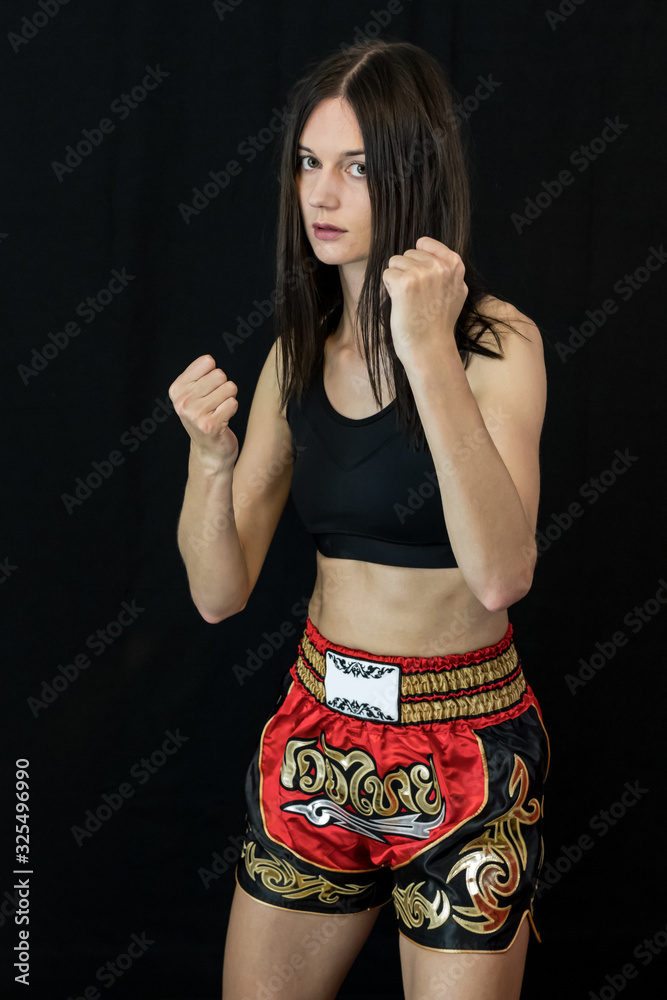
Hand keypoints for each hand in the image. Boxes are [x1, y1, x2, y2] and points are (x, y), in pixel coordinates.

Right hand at [168, 355, 238, 468]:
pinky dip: (232, 410)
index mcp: (177, 389)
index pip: (207, 362)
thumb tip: (209, 360)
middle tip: (216, 402)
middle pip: (220, 374)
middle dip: (224, 387)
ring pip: (229, 388)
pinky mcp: (210, 425)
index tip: (208, 390)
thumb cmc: (206, 417)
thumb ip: (199, 374)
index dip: (214, 374)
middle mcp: (182, 401)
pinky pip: (233, 403)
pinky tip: (223, 420)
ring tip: (220, 411)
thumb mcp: (194, 393)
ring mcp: (195, 414)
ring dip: (229, 398)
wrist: (209, 450)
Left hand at [382, 236, 467, 367]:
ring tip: (410, 300)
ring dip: (397, 280)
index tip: (424, 282)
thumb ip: (447, 268)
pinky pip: (387, 274)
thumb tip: (428, 247)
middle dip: (408, 271)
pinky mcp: (404, 283)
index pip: (424, 243)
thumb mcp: (455, 290)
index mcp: (454, 264)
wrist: (429, 347)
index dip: (418, 261)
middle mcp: (440, 266)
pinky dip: (389, 289)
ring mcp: (422, 273)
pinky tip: (401, 303)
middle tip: (418, 296)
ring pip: (395, 262)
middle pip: (408, 253)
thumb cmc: (438, 322)